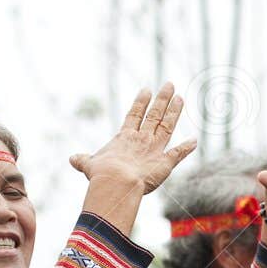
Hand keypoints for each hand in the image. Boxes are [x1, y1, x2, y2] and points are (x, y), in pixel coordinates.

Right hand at [70, 83, 195, 192]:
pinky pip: (178, 153)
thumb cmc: (101, 174)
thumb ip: (83, 160)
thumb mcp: (89, 165)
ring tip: (181, 99)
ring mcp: (155, 149)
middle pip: (154, 114)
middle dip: (162, 99)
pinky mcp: (165, 163)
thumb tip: (72, 159)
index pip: (134, 114)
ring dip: (174, 113)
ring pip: (167, 126)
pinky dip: (187, 148)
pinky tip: (195, 140)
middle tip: (170, 85)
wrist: (116, 182)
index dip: (141, 102)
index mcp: (125, 137)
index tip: (146, 90)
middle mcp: (142, 139)